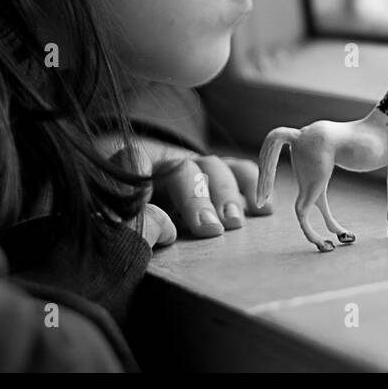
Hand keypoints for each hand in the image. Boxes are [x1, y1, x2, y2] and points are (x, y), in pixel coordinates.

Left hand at [99, 134, 274, 239]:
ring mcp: (196, 167)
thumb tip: (162, 228)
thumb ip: (135, 223)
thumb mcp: (123, 219)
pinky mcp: (220, 173)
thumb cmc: (134, 213)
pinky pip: (238, 170)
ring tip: (235, 223)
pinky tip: (264, 207)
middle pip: (181, 170)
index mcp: (134, 172)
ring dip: (225, 193)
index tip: (144, 195)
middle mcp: (166, 164)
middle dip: (196, 197)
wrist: (147, 195)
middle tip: (209, 228)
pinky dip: (252, 183)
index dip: (137, 171)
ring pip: (212, 168)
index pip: (132, 160)